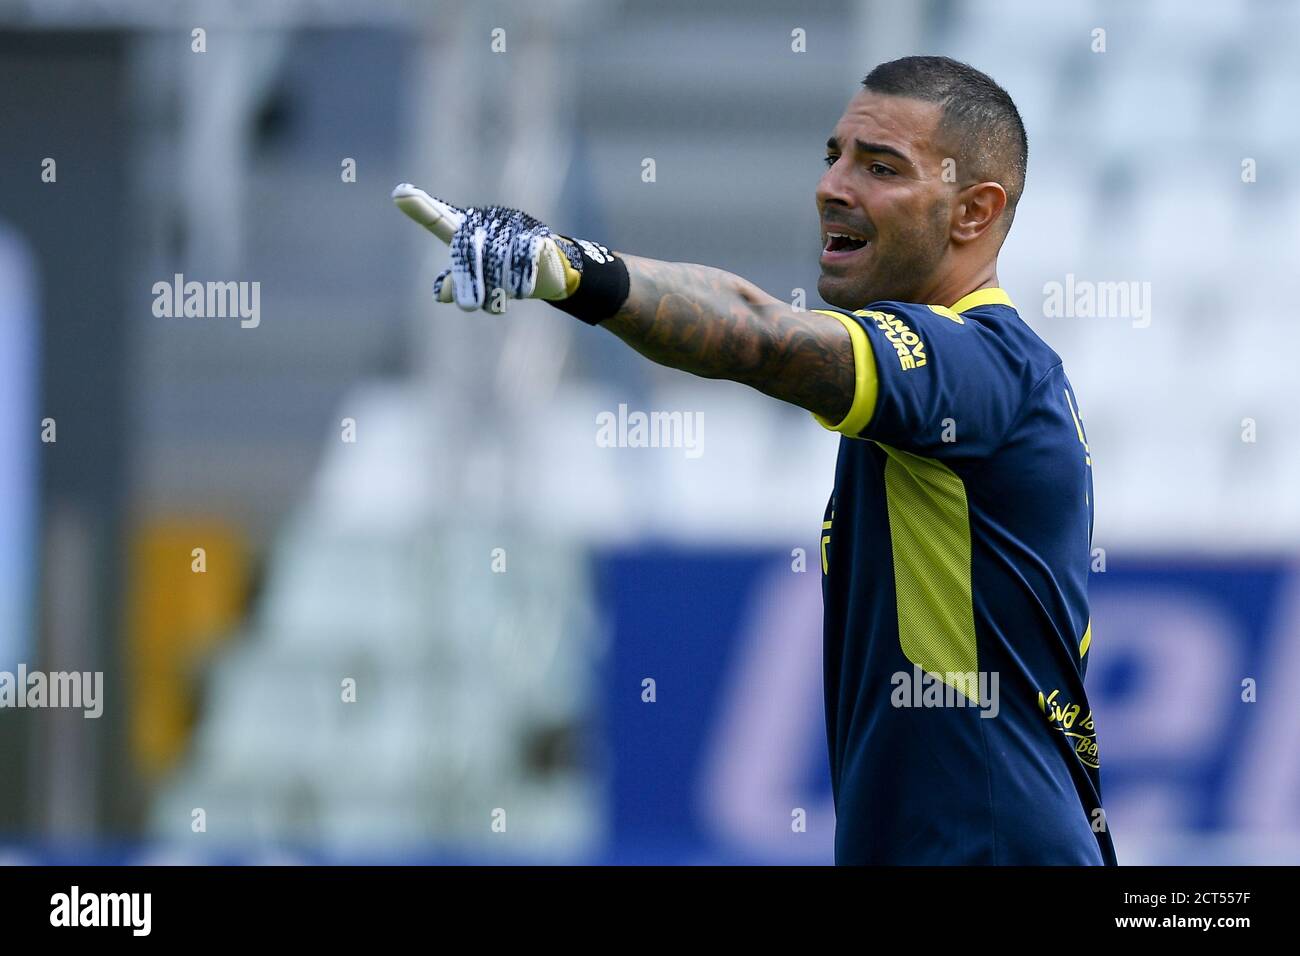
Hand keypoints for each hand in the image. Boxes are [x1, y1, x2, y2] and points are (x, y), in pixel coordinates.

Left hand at [391, 183, 589, 312]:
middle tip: (470, 307)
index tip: (398, 194)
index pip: (440, 220)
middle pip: (467, 249)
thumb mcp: (477, 285)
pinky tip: (521, 290)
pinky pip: (523, 260)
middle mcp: (486, 221)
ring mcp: (512, 224)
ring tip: (498, 303)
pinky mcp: (536, 234)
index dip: (421, 209)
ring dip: (497, 287)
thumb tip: (440, 293)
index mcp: (466, 232)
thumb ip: (457, 286)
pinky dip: (520, 281)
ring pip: (496, 259)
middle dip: (469, 281)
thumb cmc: (502, 275)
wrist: (550, 272)